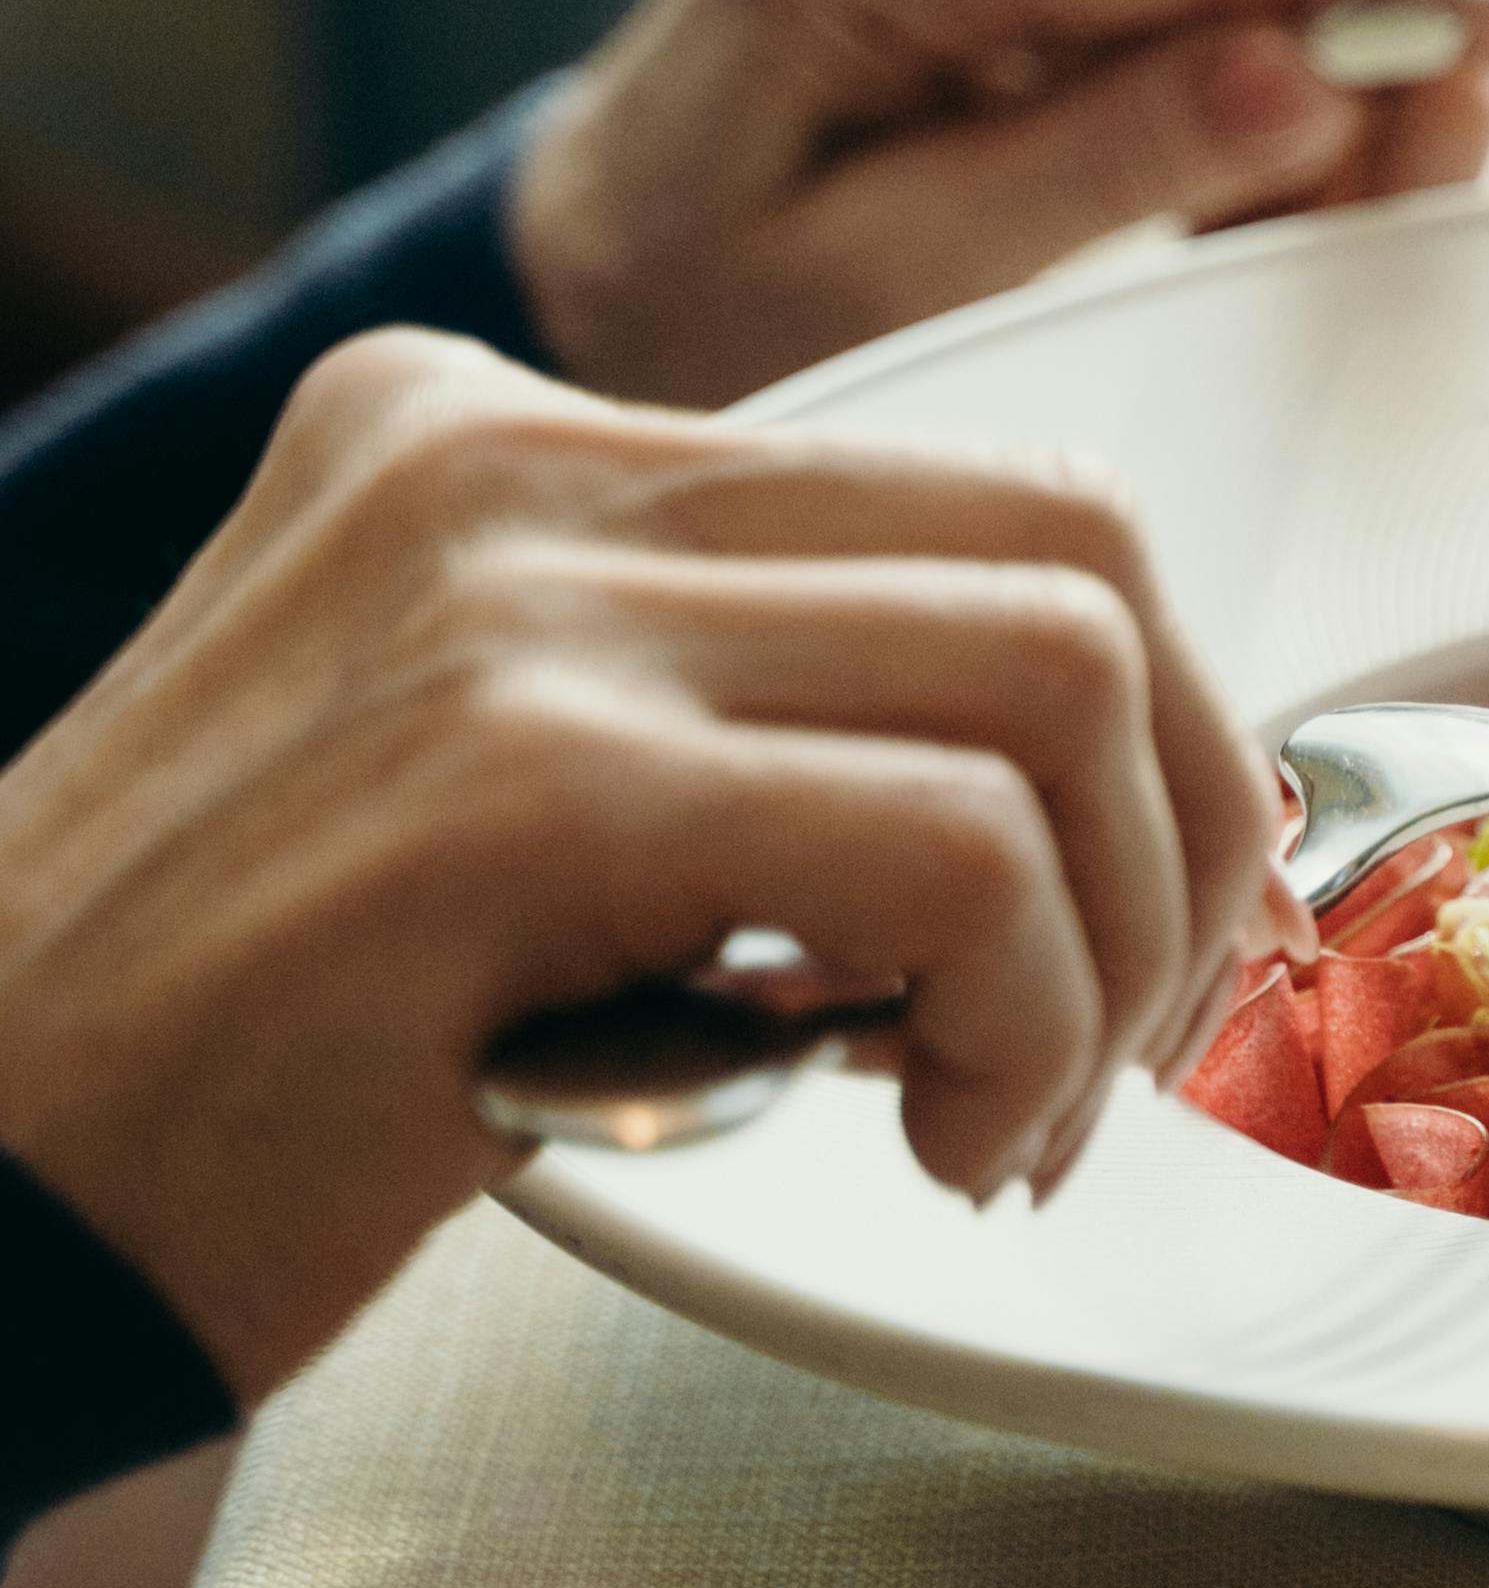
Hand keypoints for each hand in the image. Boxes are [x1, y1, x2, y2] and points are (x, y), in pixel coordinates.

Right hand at [0, 332, 1296, 1405]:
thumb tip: (1055, 810)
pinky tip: (937, 1144)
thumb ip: (714, 735)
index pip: (969, 496)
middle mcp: (499, 465)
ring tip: (1006, 1118)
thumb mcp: (469, 803)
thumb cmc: (204, 1069)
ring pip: (1055, 684)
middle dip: (1185, 825)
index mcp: (485, 443)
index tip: (1120, 931)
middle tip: (1130, 1038)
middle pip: (1067, 552)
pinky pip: (961, 857)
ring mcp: (508, 605)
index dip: (1132, 733)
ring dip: (1110, 956)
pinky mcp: (526, 786)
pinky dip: (1025, 1030)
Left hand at [509, 0, 1488, 409]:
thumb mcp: (876, 281)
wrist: (609, 249)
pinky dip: (1307, 48)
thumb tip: (1305, 77)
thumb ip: (1090, 172)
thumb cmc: (705, 292)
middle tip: (1434, 186)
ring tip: (1300, 214)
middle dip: (1417, 10)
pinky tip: (1250, 170)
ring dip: (1368, 44)